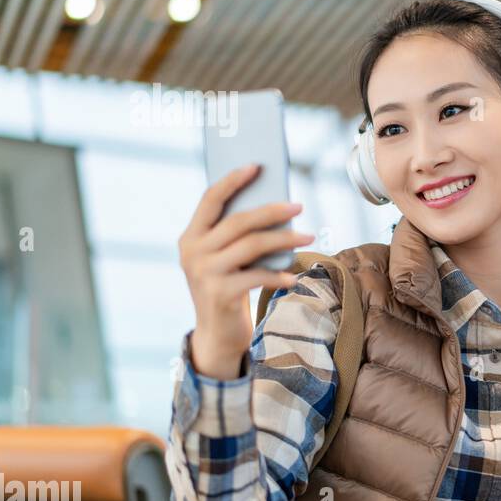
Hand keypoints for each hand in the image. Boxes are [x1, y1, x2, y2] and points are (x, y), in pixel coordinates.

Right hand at [179, 164, 314, 377]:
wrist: (217, 334)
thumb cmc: (228, 286)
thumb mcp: (225, 259)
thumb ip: (237, 236)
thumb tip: (275, 205)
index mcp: (190, 237)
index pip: (210, 199)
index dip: (233, 180)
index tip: (257, 165)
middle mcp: (192, 252)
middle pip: (238, 221)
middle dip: (272, 211)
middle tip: (299, 206)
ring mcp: (204, 273)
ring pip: (252, 245)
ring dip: (285, 240)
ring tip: (310, 237)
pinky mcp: (220, 294)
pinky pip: (258, 276)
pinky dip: (279, 274)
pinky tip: (294, 276)